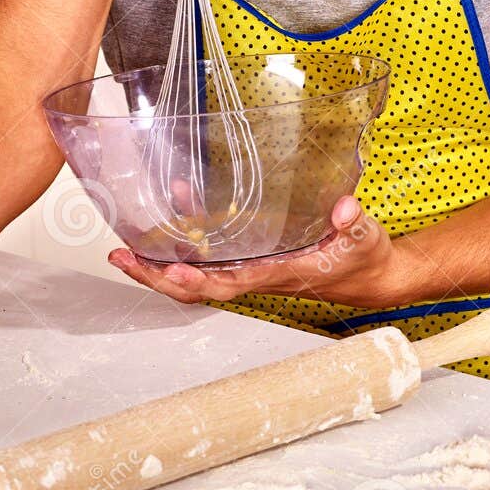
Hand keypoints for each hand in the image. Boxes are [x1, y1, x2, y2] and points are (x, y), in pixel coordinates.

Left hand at [107, 195, 416, 309]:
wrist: (368, 274)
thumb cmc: (364, 257)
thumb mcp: (365, 238)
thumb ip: (354, 223)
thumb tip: (342, 208)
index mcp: (280, 275)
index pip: (233, 283)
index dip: (201, 281)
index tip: (175, 272)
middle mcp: (256, 275)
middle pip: (198, 287)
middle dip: (158, 277)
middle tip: (121, 258)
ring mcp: (250, 267)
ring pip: (196, 274)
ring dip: (159, 264)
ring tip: (123, 247)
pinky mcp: (251, 255)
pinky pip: (210, 251)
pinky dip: (186, 233)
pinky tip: (175, 202)